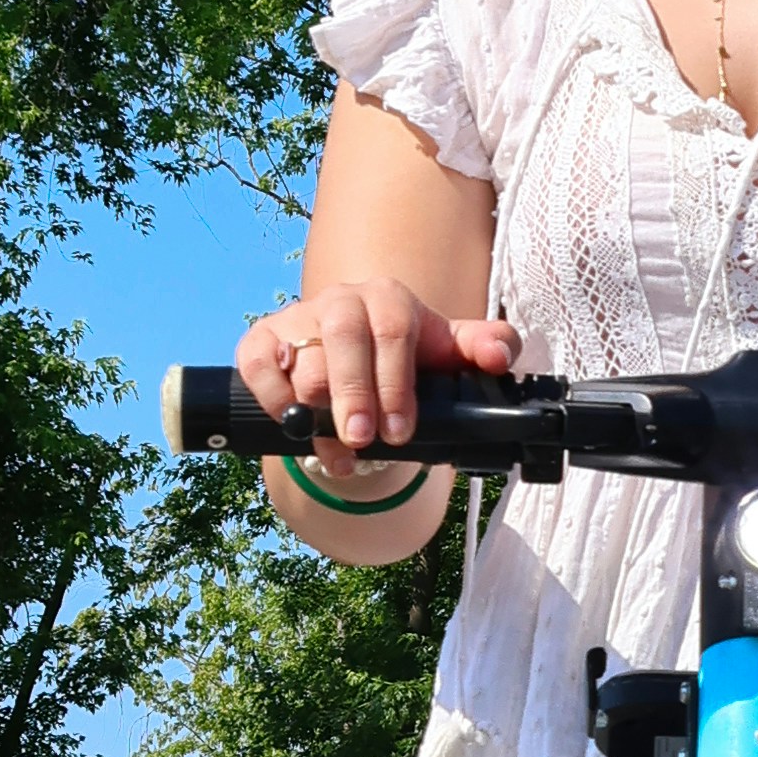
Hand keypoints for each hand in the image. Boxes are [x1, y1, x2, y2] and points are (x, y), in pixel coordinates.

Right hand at [230, 278, 519, 460]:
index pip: (394, 329)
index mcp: (390, 299)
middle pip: (343, 337)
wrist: (354, 364)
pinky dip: (270, 396)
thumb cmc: (406, 360)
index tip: (400, 431)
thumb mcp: (447, 356)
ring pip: (300, 362)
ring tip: (339, 457)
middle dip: (353, 395)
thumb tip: (500, 356)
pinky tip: (292, 424)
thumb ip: (483, 349)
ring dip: (317, 418)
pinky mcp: (263, 339)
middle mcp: (343, 301)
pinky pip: (258, 362)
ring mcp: (299, 318)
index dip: (395, 383)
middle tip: (361, 442)